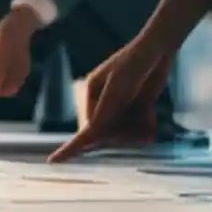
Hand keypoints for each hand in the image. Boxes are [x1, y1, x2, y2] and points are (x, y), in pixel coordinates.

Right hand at [48, 33, 173, 162]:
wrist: (158, 49)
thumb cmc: (134, 63)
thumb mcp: (118, 84)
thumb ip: (106, 109)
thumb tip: (92, 132)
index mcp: (92, 94)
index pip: (85, 127)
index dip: (70, 147)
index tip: (53, 162)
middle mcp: (104, 102)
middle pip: (109, 132)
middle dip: (123, 132)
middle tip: (138, 115)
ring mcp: (121, 105)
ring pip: (126, 131)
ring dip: (137, 130)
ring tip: (148, 119)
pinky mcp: (137, 106)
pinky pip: (138, 126)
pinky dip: (145, 127)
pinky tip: (151, 123)